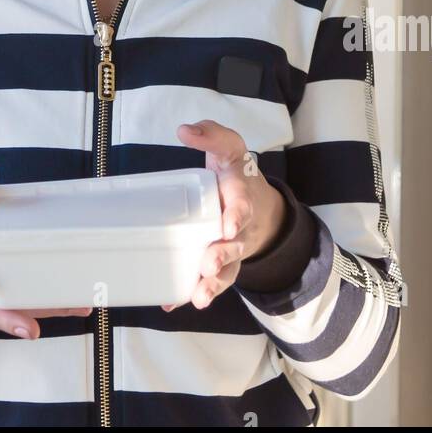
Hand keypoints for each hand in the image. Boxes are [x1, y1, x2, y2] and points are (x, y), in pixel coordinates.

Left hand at [161, 120, 287, 311]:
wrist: (258, 205)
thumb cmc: (235, 176)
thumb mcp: (228, 148)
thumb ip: (211, 135)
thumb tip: (184, 130)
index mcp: (241, 196)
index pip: (242, 204)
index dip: (237, 214)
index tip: (228, 223)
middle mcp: (239, 228)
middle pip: (235, 245)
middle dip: (223, 255)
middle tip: (209, 262)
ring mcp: (231, 250)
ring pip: (227, 272)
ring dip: (213, 284)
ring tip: (200, 295)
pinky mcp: (220, 267)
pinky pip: (209, 284)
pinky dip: (192, 294)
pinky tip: (172, 301)